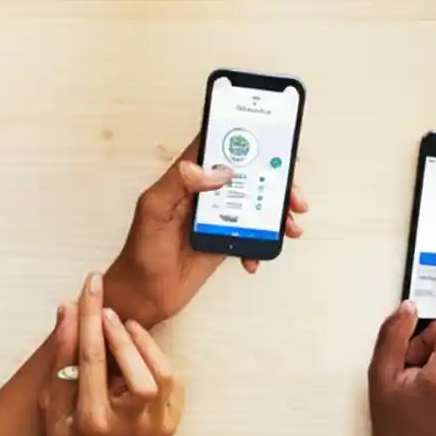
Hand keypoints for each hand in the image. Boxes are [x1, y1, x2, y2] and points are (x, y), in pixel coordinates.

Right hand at [41, 273, 181, 435]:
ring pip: (161, 373)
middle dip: (118, 333)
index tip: (91, 286)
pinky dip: (158, 361)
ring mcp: (155, 427)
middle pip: (132, 369)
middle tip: (106, 308)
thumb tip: (68, 310)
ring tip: (124, 326)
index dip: (90, 318)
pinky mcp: (171, 424)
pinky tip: (141, 352)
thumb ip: (60, 359)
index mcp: (92, 422)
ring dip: (144, 344)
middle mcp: (129, 426)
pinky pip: (173, 383)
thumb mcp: (51, 408)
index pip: (92, 359)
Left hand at [103, 136, 306, 327]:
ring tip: (291, 228)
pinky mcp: (227, 240)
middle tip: (294, 197)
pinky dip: (263, 244)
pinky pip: (254, 235)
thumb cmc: (141, 251)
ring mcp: (219, 217)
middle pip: (249, 175)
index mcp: (188, 178)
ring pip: (257, 204)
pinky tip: (256, 259)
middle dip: (277, 181)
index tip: (275, 143)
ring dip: (278, 213)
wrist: (145, 295)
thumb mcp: (153, 211)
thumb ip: (179, 183)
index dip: (246, 140)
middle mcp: (206, 193)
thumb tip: (218, 170)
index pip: (220, 147)